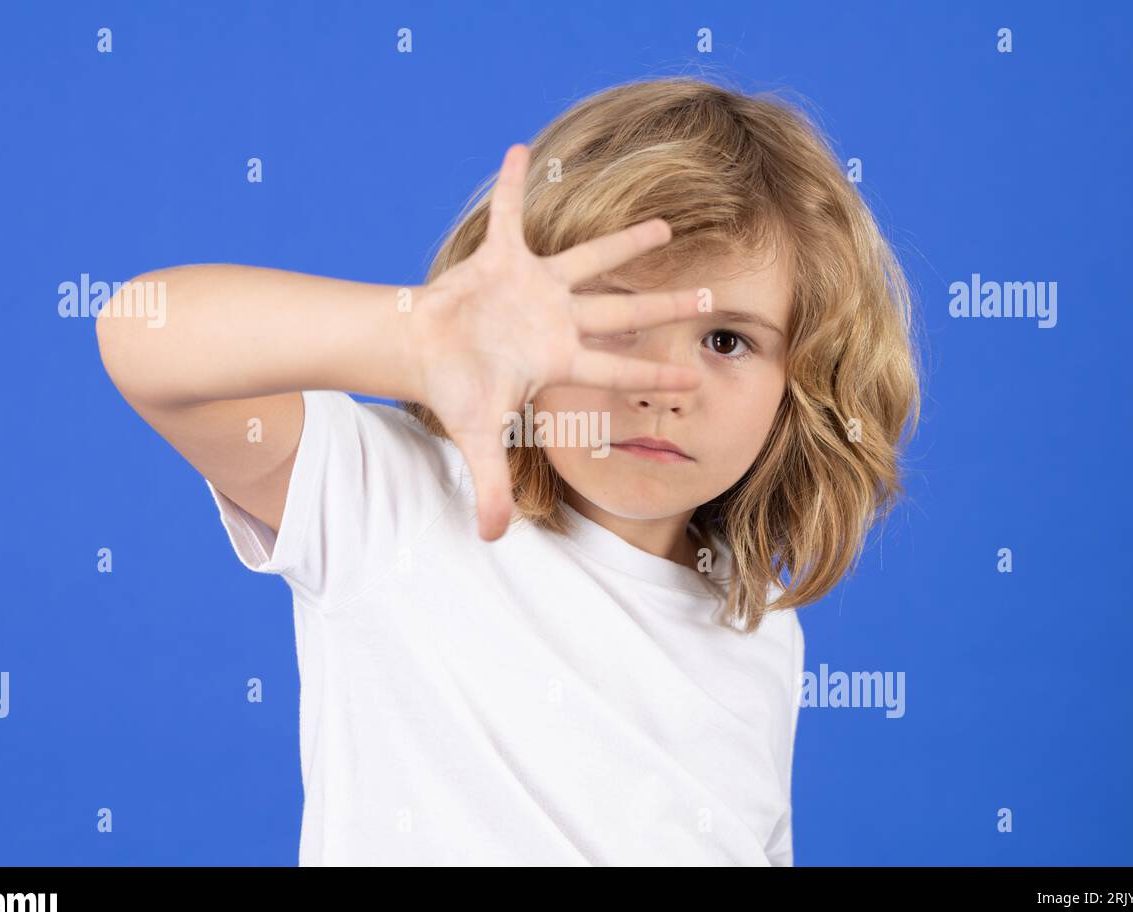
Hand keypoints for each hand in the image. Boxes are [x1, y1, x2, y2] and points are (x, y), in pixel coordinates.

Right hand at [408, 142, 702, 540]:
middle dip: (666, 303)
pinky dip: (512, 186)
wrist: (420, 353)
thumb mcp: (476, 438)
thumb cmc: (454, 389)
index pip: (618, 366)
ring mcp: (533, 287)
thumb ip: (491, 485)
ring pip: (590, 258)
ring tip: (664, 223)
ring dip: (625, 242)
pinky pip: (508, 215)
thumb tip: (492, 541)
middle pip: (624, 309)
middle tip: (712, 296)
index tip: (694, 374)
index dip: (654, 371)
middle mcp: (558, 318)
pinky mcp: (501, 260)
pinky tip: (519, 150)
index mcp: (559, 358)